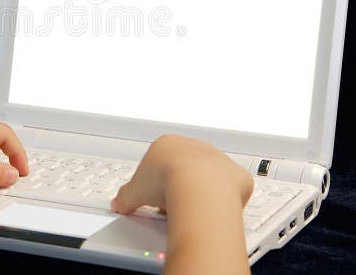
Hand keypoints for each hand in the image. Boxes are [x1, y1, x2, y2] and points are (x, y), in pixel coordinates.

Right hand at [111, 134, 252, 214]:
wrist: (199, 187)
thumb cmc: (168, 180)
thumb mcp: (135, 191)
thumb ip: (125, 196)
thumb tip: (119, 202)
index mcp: (168, 144)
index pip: (160, 162)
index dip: (156, 182)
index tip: (154, 196)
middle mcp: (194, 147)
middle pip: (185, 168)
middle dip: (179, 187)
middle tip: (171, 206)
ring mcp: (217, 159)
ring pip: (209, 178)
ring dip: (201, 193)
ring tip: (191, 212)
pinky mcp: (236, 176)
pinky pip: (231, 189)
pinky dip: (224, 201)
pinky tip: (213, 211)